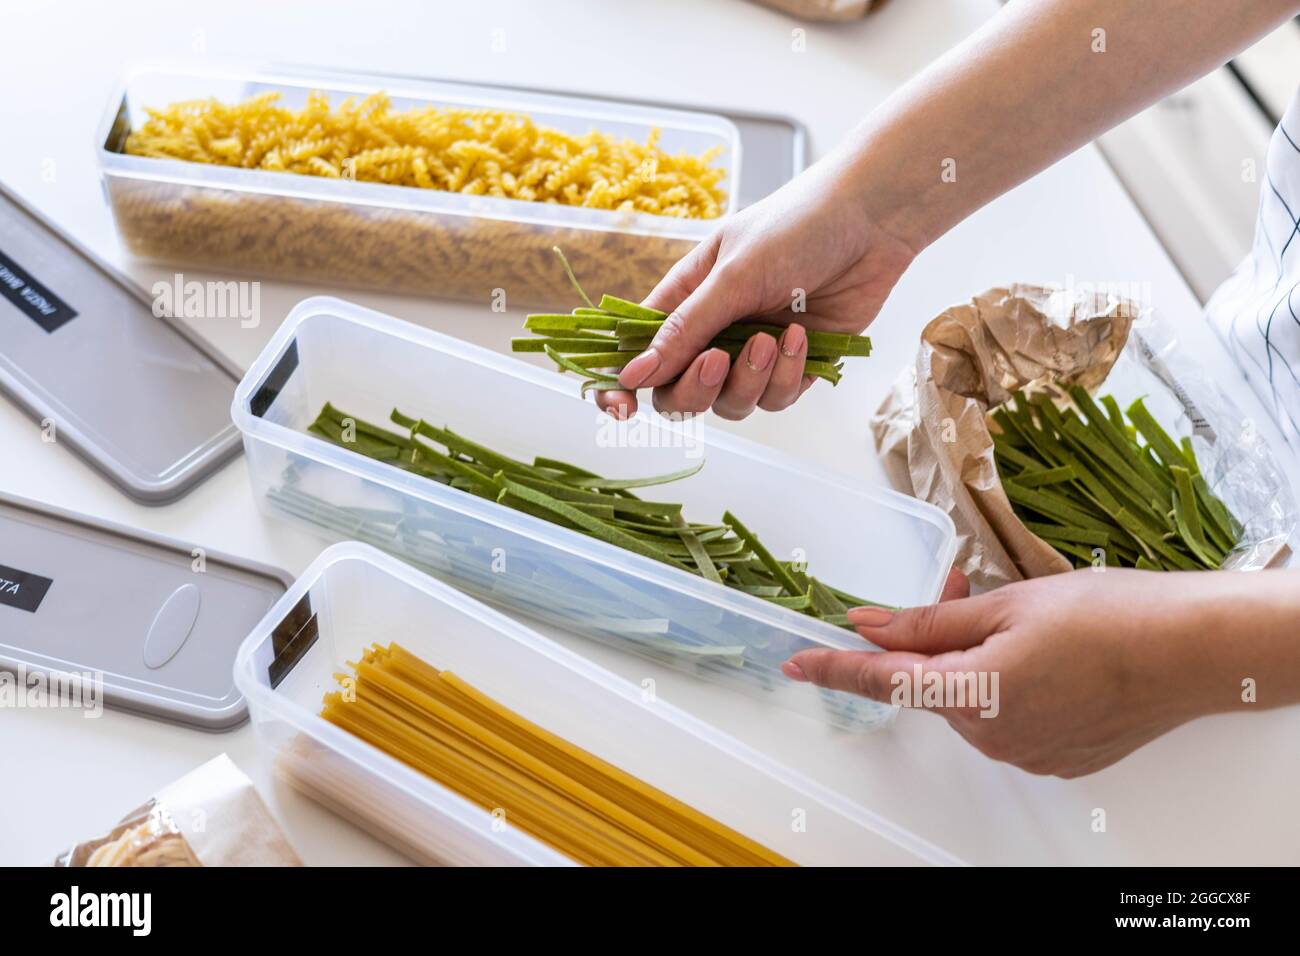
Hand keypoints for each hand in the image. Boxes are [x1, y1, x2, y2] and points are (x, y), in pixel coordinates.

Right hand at [597, 158, 917, 419]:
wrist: (873, 219)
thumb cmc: (797, 226)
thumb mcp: (732, 275)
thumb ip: (685, 330)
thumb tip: (632, 376)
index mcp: (685, 300)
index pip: (639, 352)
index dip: (624, 385)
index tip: (621, 406)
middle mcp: (714, 331)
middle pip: (681, 391)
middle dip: (696, 387)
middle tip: (718, 360)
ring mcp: (754, 352)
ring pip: (731, 403)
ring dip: (749, 380)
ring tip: (773, 338)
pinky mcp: (796, 366)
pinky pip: (776, 398)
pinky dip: (787, 375)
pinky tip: (801, 336)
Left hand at [783, 569, 1269, 777]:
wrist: (1191, 650)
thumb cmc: (1106, 615)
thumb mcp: (1006, 603)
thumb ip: (929, 620)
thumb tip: (868, 623)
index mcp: (972, 693)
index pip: (882, 680)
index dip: (835, 667)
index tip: (796, 661)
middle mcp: (992, 736)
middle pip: (932, 684)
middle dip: (934, 637)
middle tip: (963, 584)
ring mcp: (1025, 753)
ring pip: (969, 700)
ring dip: (972, 659)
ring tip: (1019, 617)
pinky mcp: (1055, 758)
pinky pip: (1006, 719)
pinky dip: (1006, 685)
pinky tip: (1045, 655)